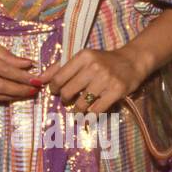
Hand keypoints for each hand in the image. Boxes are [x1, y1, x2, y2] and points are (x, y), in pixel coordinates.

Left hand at [32, 45, 148, 114]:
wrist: (132, 61)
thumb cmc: (103, 60)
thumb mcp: (82, 58)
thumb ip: (60, 67)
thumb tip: (39, 79)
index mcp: (83, 56)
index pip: (59, 78)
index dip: (54, 89)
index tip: (56, 92)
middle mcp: (94, 66)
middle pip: (68, 92)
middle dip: (65, 100)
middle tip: (68, 100)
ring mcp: (106, 79)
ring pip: (81, 103)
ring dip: (77, 110)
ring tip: (79, 109)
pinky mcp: (116, 91)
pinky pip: (97, 110)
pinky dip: (90, 115)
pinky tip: (89, 114)